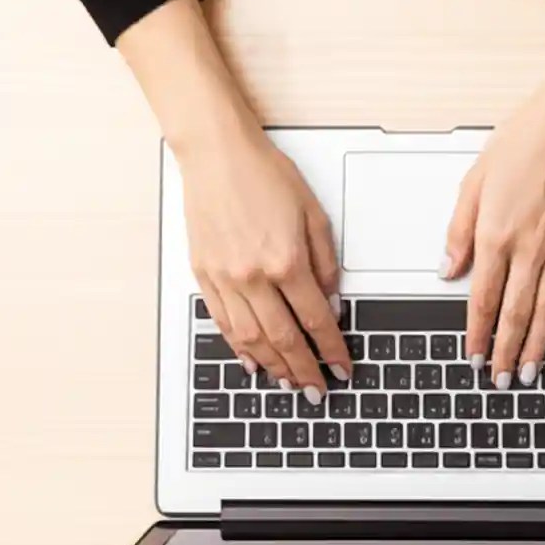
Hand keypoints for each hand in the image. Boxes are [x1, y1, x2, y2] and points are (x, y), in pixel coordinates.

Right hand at [182, 132, 350, 402]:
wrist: (217, 154)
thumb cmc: (265, 175)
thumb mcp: (314, 215)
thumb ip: (325, 263)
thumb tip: (330, 302)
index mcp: (286, 261)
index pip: (315, 320)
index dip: (331, 349)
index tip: (340, 367)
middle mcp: (254, 275)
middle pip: (284, 338)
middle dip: (304, 370)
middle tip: (316, 391)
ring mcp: (225, 277)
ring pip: (251, 338)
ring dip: (273, 366)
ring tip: (288, 382)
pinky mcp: (204, 274)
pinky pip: (222, 322)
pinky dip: (238, 346)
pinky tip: (252, 360)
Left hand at [441, 92, 544, 388]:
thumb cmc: (523, 143)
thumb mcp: (473, 182)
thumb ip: (459, 232)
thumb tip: (447, 270)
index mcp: (495, 234)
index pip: (481, 299)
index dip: (476, 333)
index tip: (472, 355)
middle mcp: (528, 249)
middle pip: (513, 314)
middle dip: (503, 352)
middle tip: (498, 380)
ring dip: (534, 347)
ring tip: (526, 372)